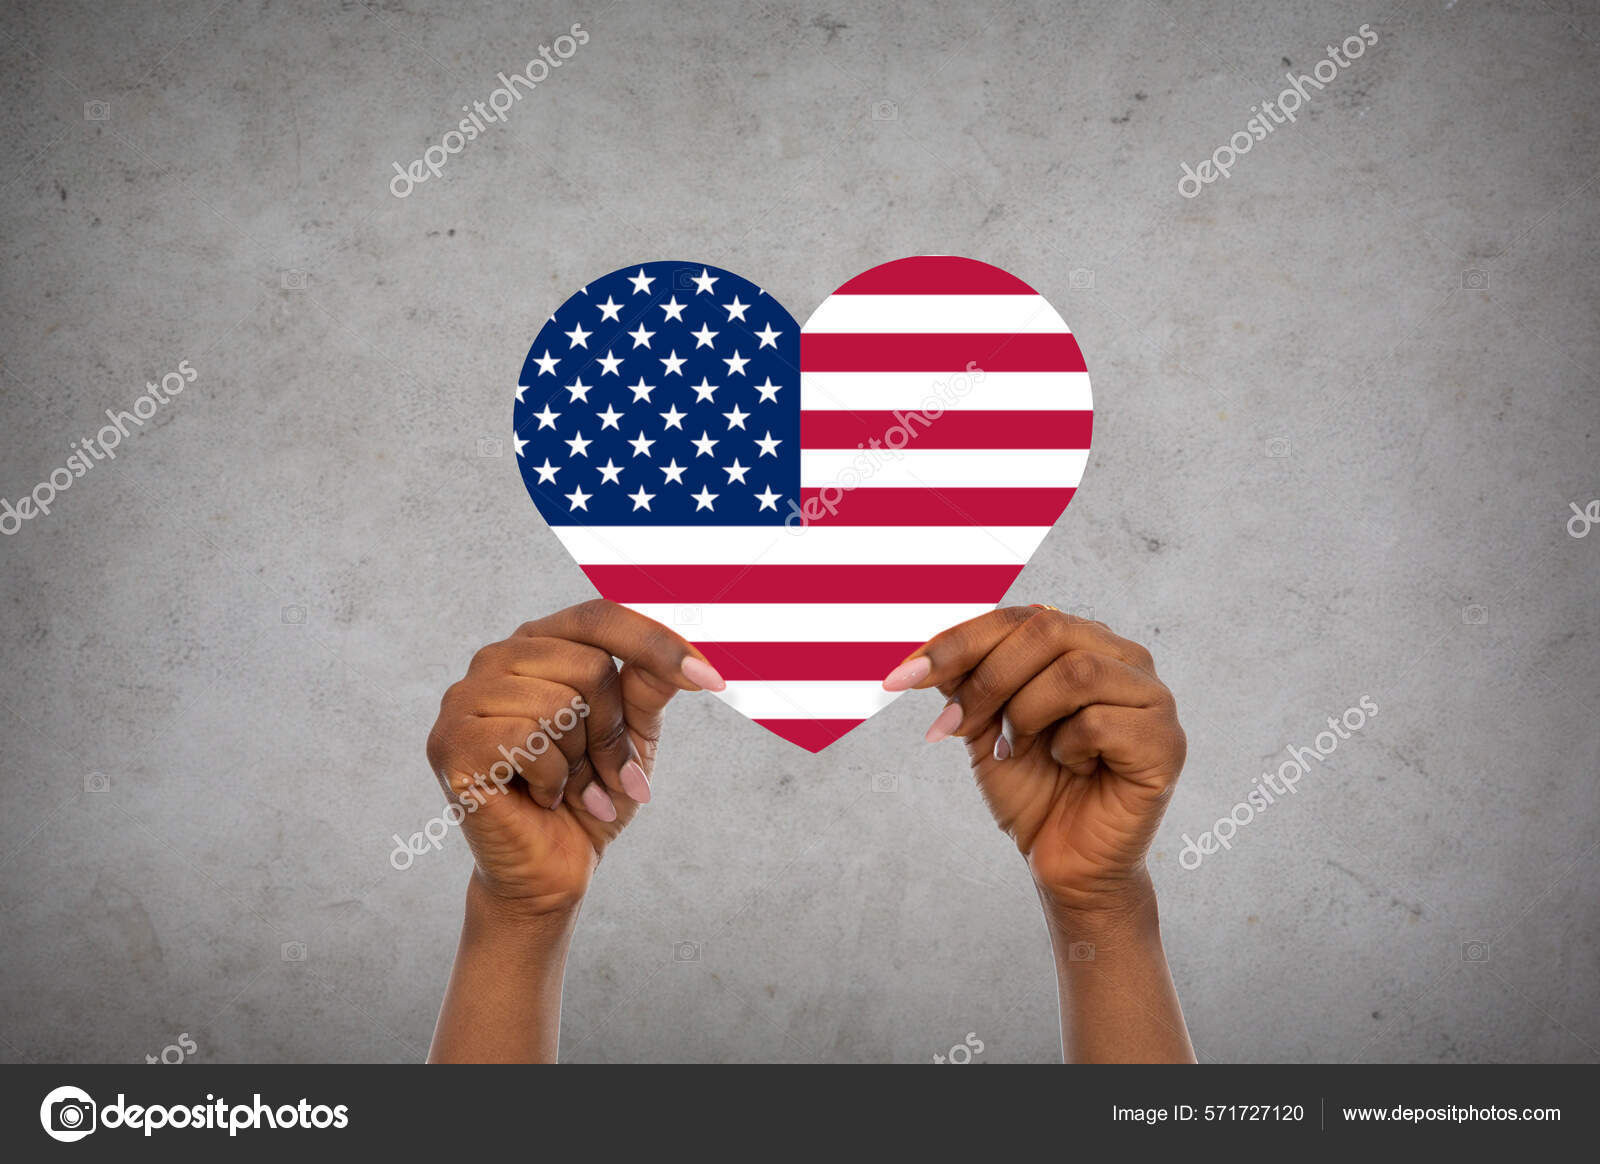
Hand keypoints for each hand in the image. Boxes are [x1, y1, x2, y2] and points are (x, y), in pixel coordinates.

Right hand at [425, 600, 724, 917]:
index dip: (658, 643)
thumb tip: (683, 646)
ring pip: (559, 704)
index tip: (714, 680)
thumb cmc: (590, 794)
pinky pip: (528, 741)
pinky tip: (540, 798)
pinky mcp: (450, 742)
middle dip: (612, 730)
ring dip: (582, 762)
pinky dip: (553, 780)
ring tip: (570, 787)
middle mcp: (496, 658)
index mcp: (538, 644)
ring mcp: (465, 698)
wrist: (551, 869)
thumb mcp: (632, 732)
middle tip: (603, 772)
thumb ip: (648, 683)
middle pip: (588, 665)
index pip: (600, 616)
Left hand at [884, 606, 1185, 920]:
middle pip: (1047, 629)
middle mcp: (1123, 659)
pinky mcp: (1165, 742)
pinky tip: (1073, 768)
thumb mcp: (983, 725)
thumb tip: (924, 647)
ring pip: (1075, 671)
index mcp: (1082, 642)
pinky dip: (1068, 747)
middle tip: (955, 725)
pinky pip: (1100, 722)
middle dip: (987, 679)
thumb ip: (964, 679)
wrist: (1065, 863)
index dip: (955, 642)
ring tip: (1016, 749)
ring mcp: (1152, 698)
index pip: (1017, 617)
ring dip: (1026, 713)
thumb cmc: (1032, 789)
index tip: (898, 678)